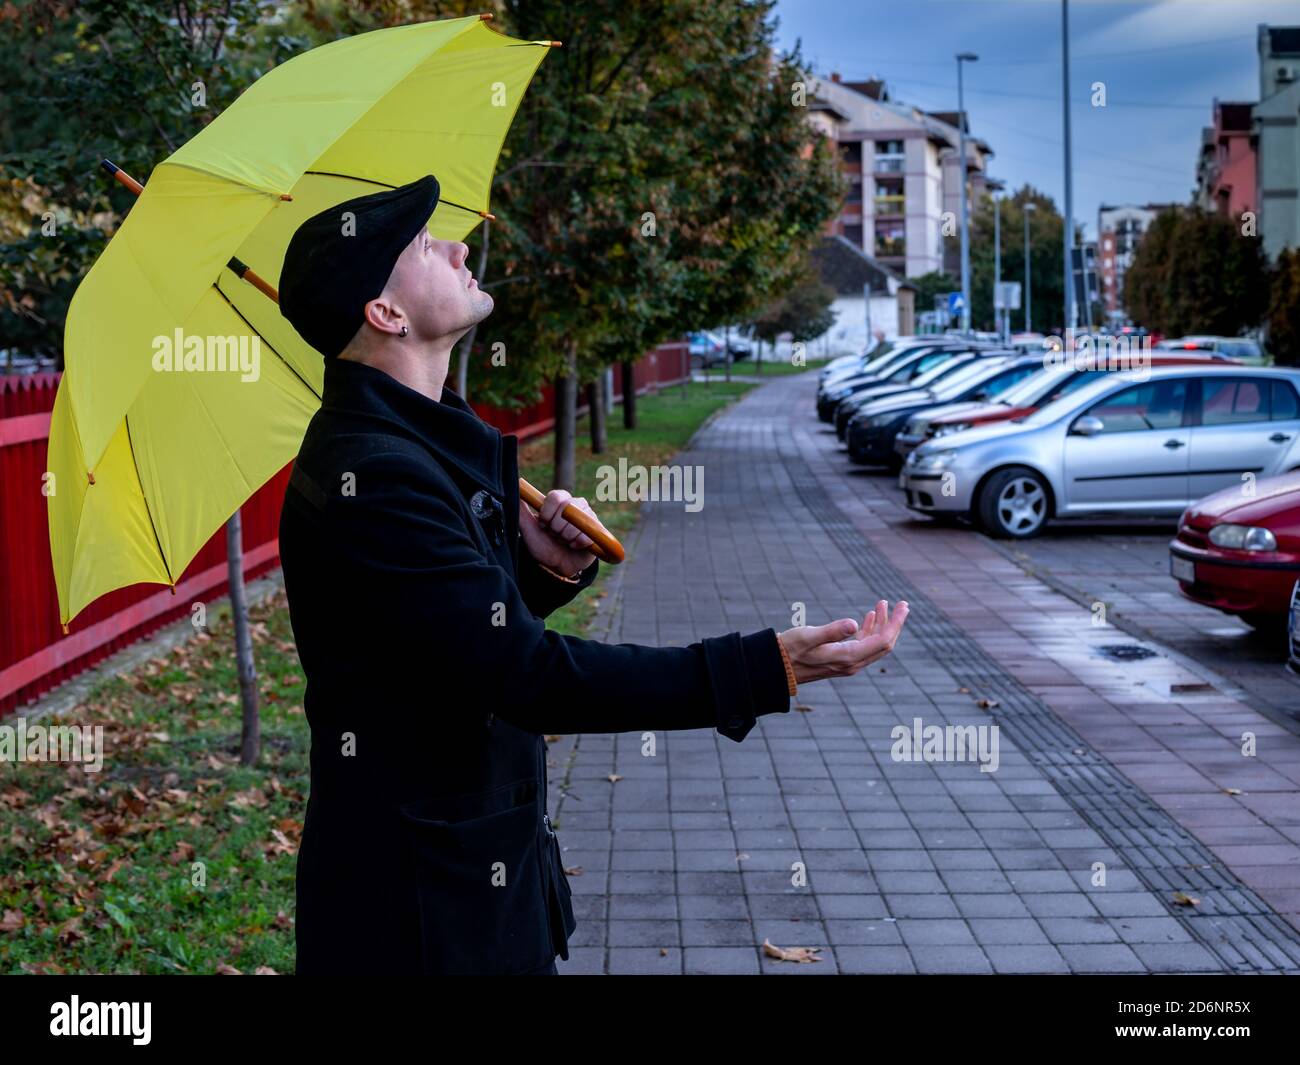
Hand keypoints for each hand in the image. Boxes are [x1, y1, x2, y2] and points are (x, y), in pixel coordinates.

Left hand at [518, 490, 603, 576]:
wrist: (558, 565)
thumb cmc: (543, 545)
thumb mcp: (528, 529)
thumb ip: (522, 511)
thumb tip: (516, 488)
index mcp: (560, 500)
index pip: (556, 496)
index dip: (548, 513)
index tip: (543, 524)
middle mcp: (576, 504)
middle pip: (567, 509)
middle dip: (556, 528)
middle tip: (554, 534)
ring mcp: (589, 516)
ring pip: (577, 523)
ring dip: (565, 537)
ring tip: (563, 541)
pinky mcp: (598, 530)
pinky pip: (586, 535)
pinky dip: (576, 544)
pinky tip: (573, 546)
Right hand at [779, 600, 909, 684]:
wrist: (777, 668)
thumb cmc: (790, 649)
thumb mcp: (809, 636)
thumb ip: (831, 631)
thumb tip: (853, 623)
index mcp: (848, 657)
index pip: (883, 641)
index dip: (896, 623)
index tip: (903, 606)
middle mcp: (852, 664)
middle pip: (884, 644)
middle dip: (895, 623)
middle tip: (902, 604)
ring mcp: (848, 663)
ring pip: (874, 644)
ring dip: (882, 624)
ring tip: (883, 604)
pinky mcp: (842, 660)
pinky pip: (864, 645)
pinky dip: (870, 629)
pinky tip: (870, 617)